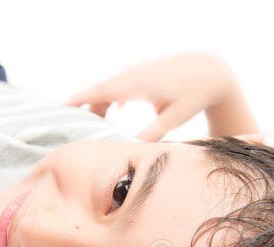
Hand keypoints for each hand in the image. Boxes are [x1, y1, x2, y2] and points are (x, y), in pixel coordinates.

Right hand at [65, 52, 238, 141]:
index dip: (80, 99)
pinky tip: (117, 109)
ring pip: (112, 87)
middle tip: (72, 125)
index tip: (62, 107)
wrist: (212, 71)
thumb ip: (152, 133)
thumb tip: (131, 149)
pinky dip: (115, 96)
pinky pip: (122, 84)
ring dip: (102, 103)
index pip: (102, 91)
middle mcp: (135, 74)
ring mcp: (139, 70)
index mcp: (138, 84)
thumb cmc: (194, 96)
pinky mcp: (145, 72)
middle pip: (102, 90)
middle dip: (86, 106)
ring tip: (94, 123)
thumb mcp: (174, 118)